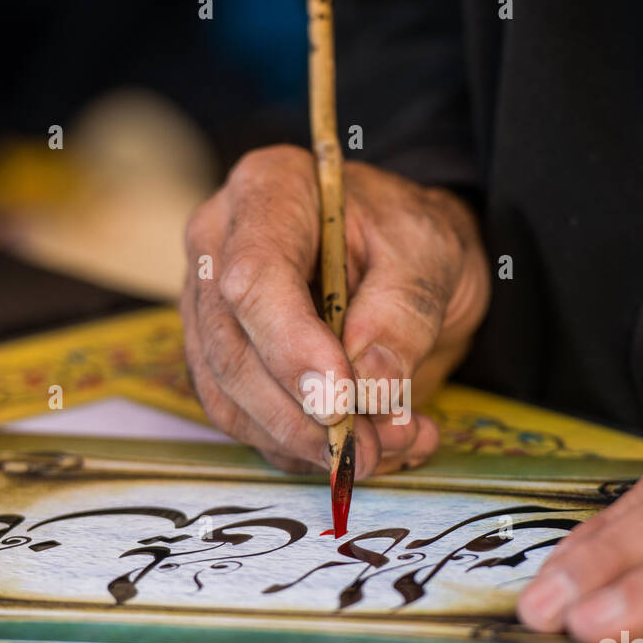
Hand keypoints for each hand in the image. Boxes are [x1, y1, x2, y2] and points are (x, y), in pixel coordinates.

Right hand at [180, 145, 488, 476]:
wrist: (406, 256)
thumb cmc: (410, 238)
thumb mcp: (432, 254)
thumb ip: (403, 312)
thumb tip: (370, 383)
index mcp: (269, 191)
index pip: (253, 277)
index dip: (291, 348)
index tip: (340, 402)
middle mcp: (220, 246)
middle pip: (231, 347)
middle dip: (301, 415)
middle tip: (372, 450)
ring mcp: (210, 308)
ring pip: (229, 398)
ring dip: (305, 443)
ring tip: (387, 450)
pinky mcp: (223, 362)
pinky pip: (246, 422)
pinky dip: (304, 451)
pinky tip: (368, 450)